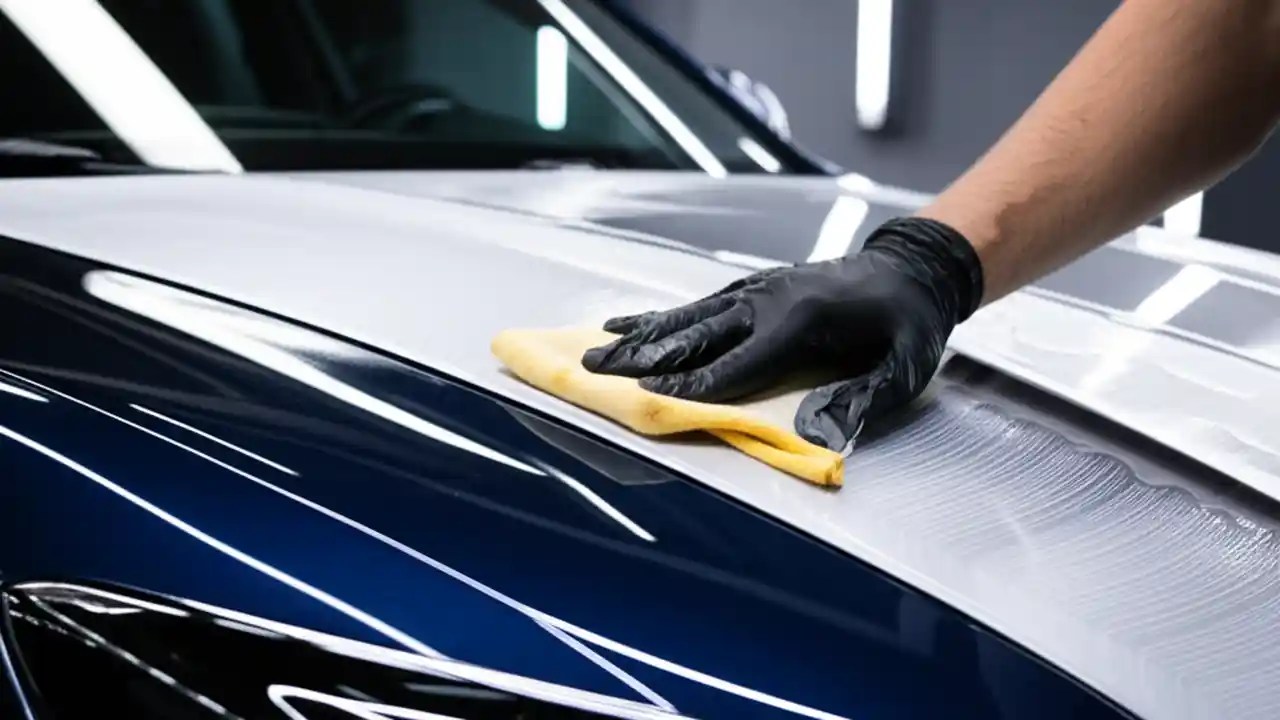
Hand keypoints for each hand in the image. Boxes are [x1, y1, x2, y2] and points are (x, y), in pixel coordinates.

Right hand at [581, 218, 983, 449]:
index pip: (736, 363)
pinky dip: (659, 318)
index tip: (648, 397)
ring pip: (688, 317)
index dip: (692, 384)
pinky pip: (698, 306)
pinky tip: (628, 324)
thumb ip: (862, 400)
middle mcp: (768, 300)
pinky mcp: (753, 288)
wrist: (915, 267)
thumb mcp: (904, 366)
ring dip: (641, 336)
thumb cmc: (910, 322)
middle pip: (696, 333)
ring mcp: (757, 289)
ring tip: (597, 350)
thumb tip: (821, 435)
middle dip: (644, 355)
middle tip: (596, 370)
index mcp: (800, 321)